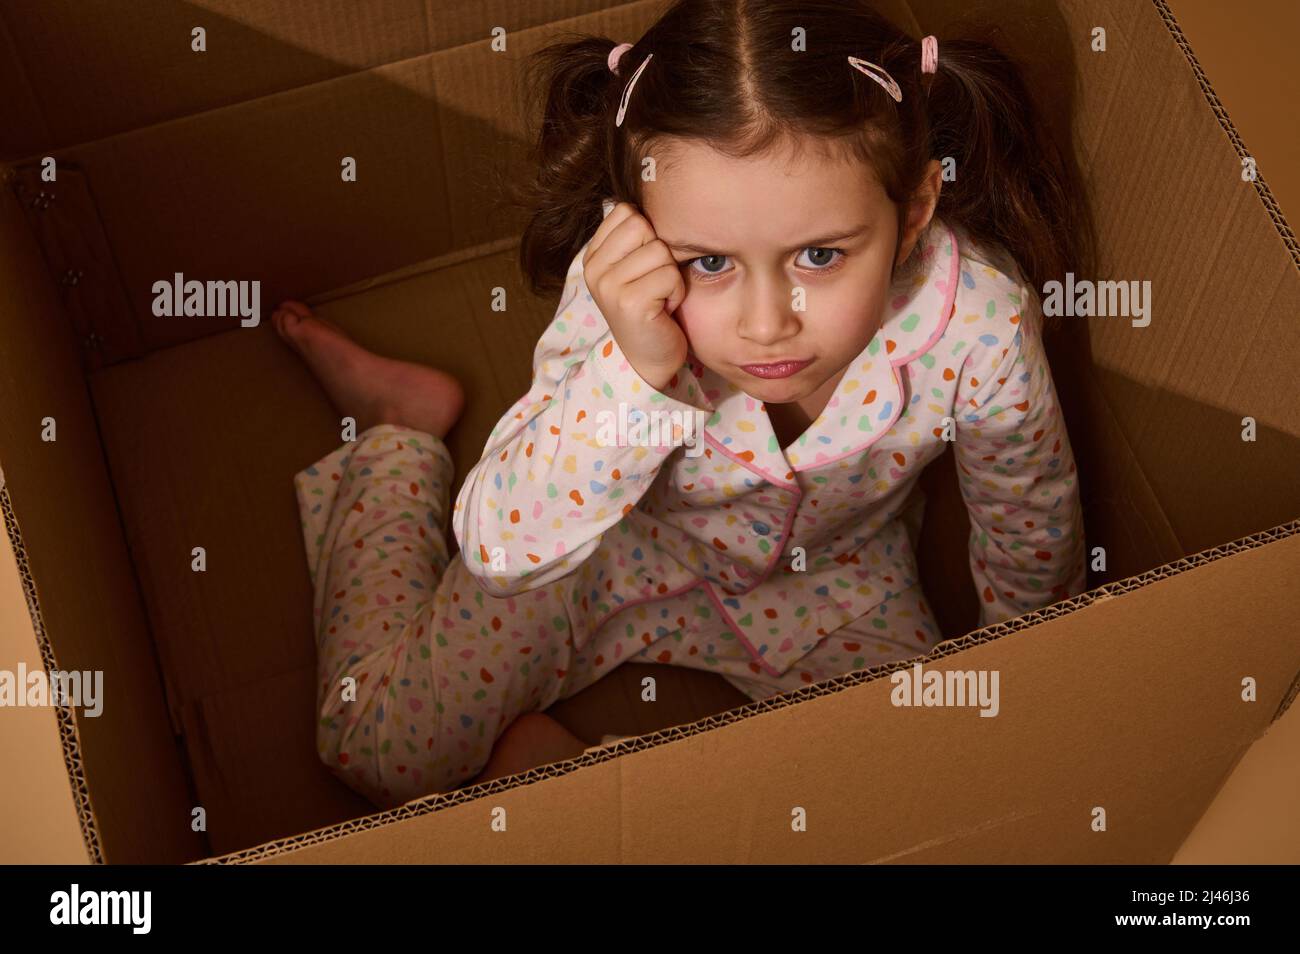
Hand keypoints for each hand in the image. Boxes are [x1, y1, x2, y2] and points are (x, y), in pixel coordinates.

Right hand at [582, 201, 687, 390]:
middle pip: (645, 227)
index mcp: (593, 255)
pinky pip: (669, 276)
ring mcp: (609, 286)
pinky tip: (663, 310)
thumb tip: (639, 189)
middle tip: (653, 283)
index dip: (648, 235)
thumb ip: (632, 236)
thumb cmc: (650, 309)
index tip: (643, 266)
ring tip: (658, 298)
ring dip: (670, 276)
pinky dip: (675, 293)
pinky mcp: (629, 302)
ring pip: (660, 252)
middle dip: (660, 254)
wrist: (647, 360)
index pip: (627, 212)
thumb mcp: (634, 268)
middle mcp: (594, 268)